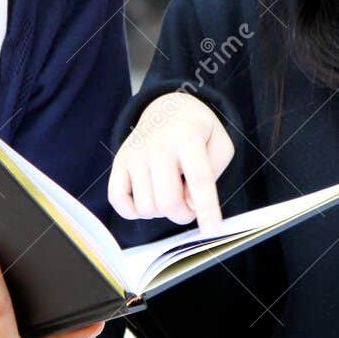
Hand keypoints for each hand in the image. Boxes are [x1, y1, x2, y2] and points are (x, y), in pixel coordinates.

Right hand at [108, 91, 233, 229]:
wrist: (166, 108)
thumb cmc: (197, 132)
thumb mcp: (220, 143)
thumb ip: (212, 173)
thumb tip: (188, 203)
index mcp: (187, 136)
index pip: (198, 178)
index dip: (207, 207)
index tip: (213, 229)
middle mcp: (157, 145)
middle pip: (168, 201)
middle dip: (184, 215)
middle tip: (189, 206)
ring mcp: (134, 154)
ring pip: (146, 207)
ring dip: (162, 211)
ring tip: (169, 193)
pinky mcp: (119, 162)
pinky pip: (118, 201)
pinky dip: (134, 211)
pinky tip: (147, 198)